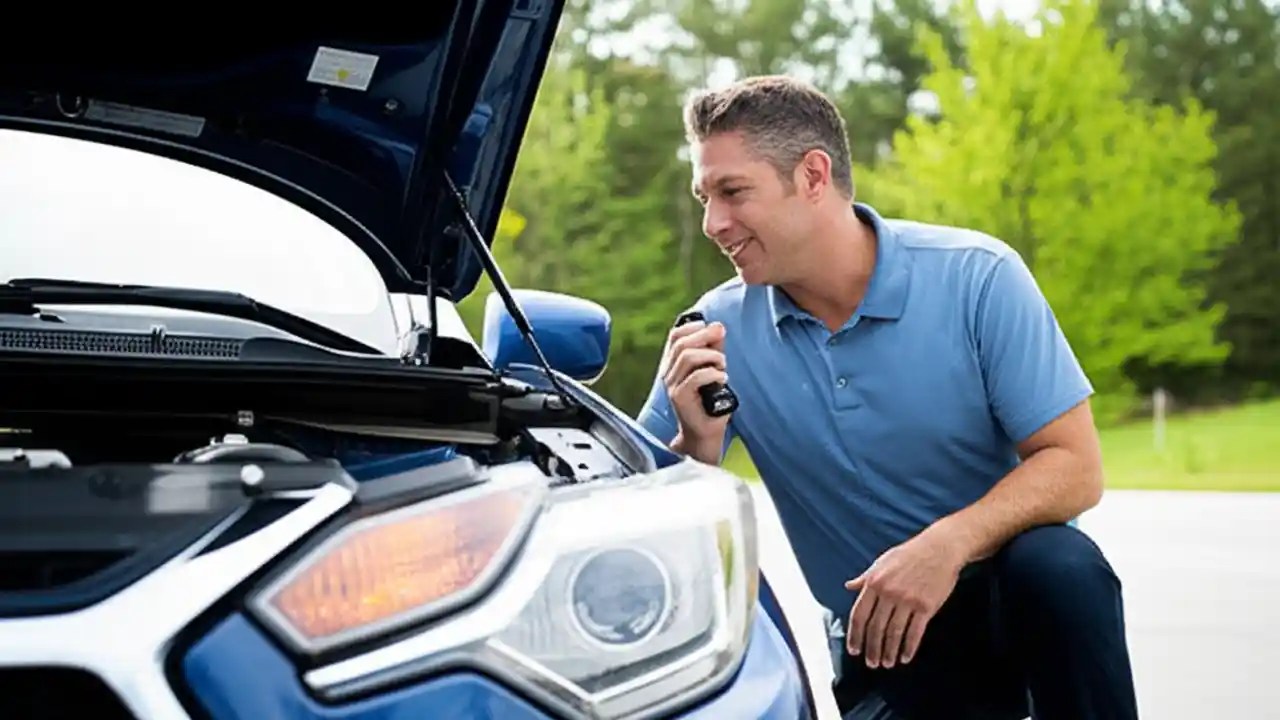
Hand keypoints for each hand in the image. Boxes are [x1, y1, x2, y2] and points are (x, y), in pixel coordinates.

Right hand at [660, 318, 730, 459]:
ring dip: (712, 357)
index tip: (710, 327)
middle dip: (705, 336)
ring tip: (723, 366)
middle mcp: (668, 373)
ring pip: (688, 357)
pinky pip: (696, 377)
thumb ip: (713, 349)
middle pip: (681, 344)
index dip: (692, 326)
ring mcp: (672, 386)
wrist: (703, 433)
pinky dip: (713, 373)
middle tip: (722, 337)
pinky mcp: (679, 397)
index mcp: (673, 364)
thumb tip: (718, 327)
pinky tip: (723, 379)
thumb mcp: (713, 370)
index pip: (675, 336)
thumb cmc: (709, 402)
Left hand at [844, 528, 965, 668]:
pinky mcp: (926, 606)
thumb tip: (848, 586)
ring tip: (887, 664)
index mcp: (874, 582)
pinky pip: (915, 632)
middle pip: (875, 628)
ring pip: (894, 633)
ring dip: (889, 652)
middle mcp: (888, 593)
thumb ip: (865, 577)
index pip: (859, 615)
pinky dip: (909, 647)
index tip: (854, 650)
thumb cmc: (910, 554)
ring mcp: (907, 600)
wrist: (940, 548)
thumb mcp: (882, 562)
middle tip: (871, 663)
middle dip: (872, 649)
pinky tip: (905, 657)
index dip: (855, 636)